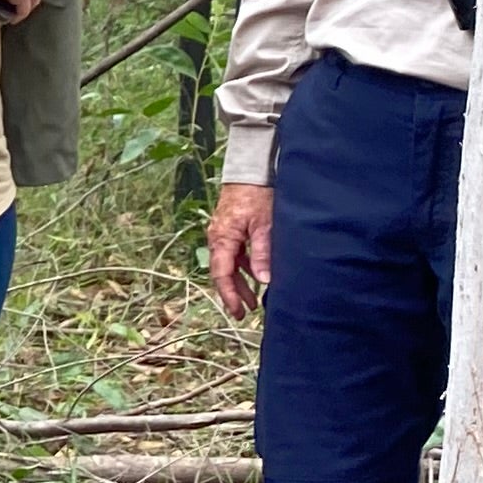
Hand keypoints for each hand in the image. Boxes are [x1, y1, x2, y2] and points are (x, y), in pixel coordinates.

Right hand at [206, 183, 276, 320]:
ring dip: (240, 282)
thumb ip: (262, 253)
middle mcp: (218, 238)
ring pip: (229, 264)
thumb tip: (263, 280)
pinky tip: (255, 274)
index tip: (237, 312)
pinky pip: (234, 253)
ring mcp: (223, 233)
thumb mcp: (264, 225)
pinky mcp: (231, 228)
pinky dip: (244, 267)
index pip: (222, 274)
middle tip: (245, 312)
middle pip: (223, 273)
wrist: (251, 170)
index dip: (229, 296)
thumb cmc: (257, 194)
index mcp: (222, 239)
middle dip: (234, 293)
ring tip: (253, 299)